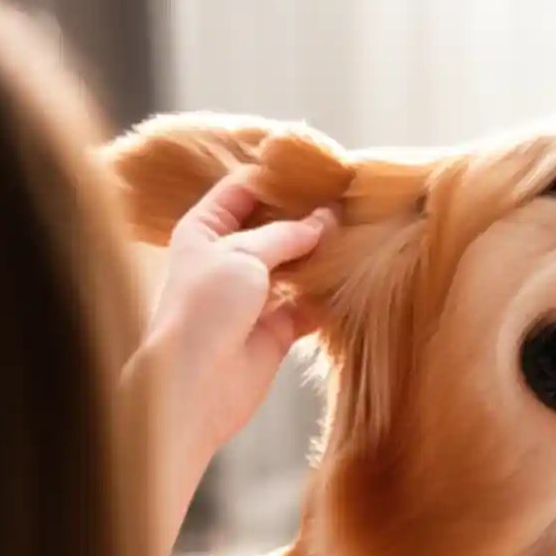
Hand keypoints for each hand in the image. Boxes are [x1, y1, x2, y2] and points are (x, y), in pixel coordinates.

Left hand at [132, 170, 334, 555]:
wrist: (196, 386)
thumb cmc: (206, 309)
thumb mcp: (243, 254)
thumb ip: (288, 234)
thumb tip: (325, 219)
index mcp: (204, 231)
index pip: (242, 190)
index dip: (276, 178)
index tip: (318, 169)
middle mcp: (228, 260)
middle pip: (274, 227)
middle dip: (307, 216)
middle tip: (348, 200)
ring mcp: (253, 296)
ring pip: (296, 265)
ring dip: (323, 254)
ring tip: (360, 233)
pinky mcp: (276, 329)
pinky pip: (309, 304)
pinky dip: (330, 295)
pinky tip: (356, 277)